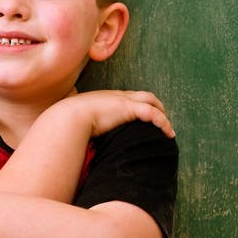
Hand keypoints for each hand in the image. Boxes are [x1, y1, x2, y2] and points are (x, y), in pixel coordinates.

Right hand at [57, 89, 175, 138]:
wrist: (69, 117)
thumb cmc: (72, 122)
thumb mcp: (82, 122)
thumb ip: (89, 127)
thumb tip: (86, 142)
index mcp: (109, 98)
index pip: (131, 98)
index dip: (141, 106)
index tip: (146, 119)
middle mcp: (118, 95)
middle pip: (144, 96)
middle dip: (156, 107)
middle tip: (163, 122)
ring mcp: (124, 100)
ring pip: (151, 101)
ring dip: (162, 114)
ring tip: (168, 130)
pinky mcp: (128, 108)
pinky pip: (152, 113)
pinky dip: (162, 122)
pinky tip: (168, 133)